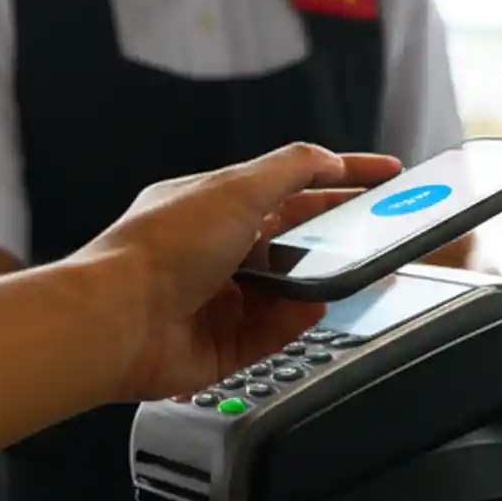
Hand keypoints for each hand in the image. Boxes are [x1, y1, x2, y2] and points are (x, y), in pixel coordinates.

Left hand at [68, 143, 401, 401]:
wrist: (117, 321)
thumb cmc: (158, 249)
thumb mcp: (234, 188)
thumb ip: (289, 169)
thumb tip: (328, 157)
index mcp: (217, 203)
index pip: (292, 182)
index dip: (340, 174)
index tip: (384, 173)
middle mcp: (219, 249)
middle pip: (295, 239)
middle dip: (336, 236)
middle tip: (378, 232)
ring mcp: (222, 297)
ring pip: (290, 289)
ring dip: (318, 282)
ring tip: (347, 273)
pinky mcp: (224, 343)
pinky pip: (276, 331)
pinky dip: (296, 320)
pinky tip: (309, 308)